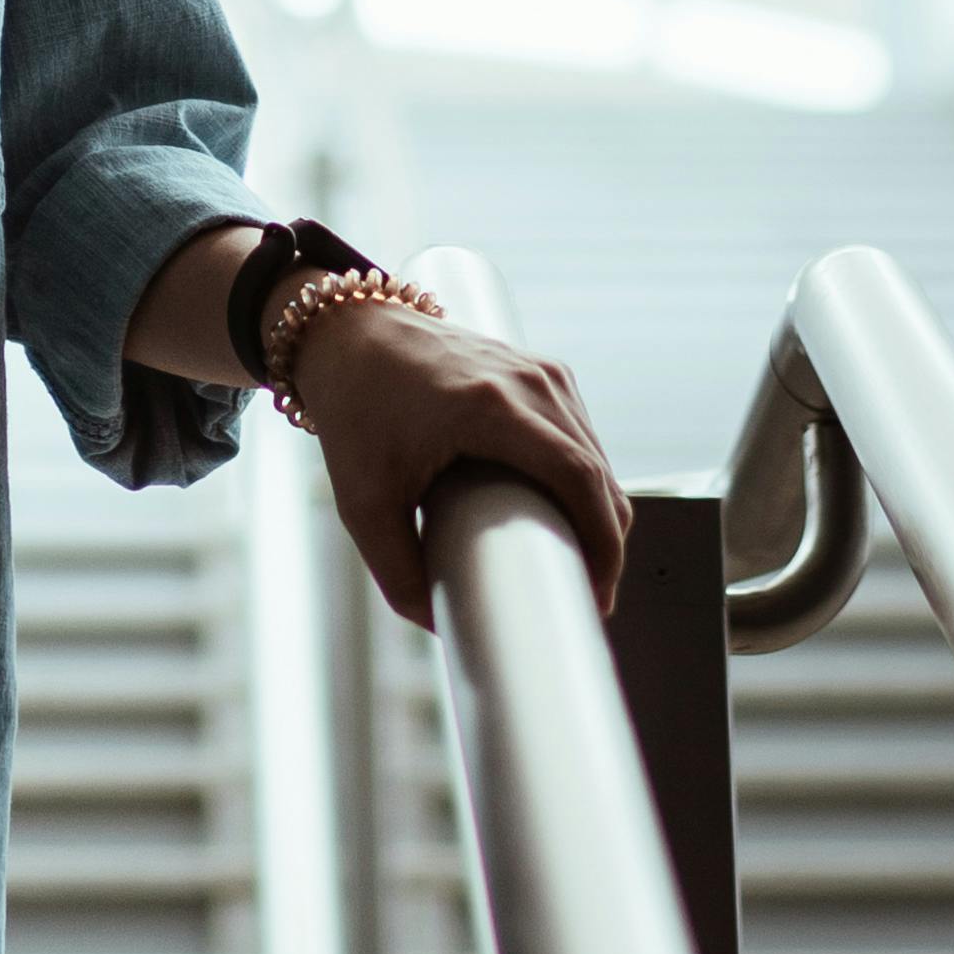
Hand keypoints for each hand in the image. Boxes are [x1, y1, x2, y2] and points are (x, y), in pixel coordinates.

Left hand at [289, 297, 631, 625]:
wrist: (347, 331)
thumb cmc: (353, 408)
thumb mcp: (361, 499)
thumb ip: (394, 569)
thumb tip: (438, 622)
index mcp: (492, 407)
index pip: (579, 477)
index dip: (602, 542)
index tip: (597, 594)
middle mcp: (528, 381)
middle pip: (598, 470)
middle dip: (607, 540)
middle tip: (590, 596)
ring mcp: (538, 369)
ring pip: (596, 451)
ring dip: (601, 508)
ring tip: (584, 563)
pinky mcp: (537, 368)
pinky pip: (580, 430)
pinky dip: (587, 476)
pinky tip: (576, 514)